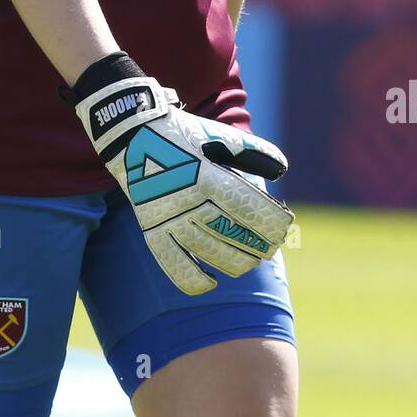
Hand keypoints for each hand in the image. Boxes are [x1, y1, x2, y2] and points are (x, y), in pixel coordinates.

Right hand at [74, 71, 294, 294]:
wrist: (132, 135)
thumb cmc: (184, 135)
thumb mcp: (218, 135)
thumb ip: (251, 152)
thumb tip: (281, 171)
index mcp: (207, 175)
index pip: (247, 208)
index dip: (270, 222)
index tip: (284, 226)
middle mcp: (188, 200)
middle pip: (233, 233)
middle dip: (259, 244)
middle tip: (272, 245)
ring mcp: (168, 218)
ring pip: (209, 252)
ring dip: (236, 261)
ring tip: (251, 260)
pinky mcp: (152, 229)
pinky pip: (173, 264)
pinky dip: (193, 278)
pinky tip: (211, 281)